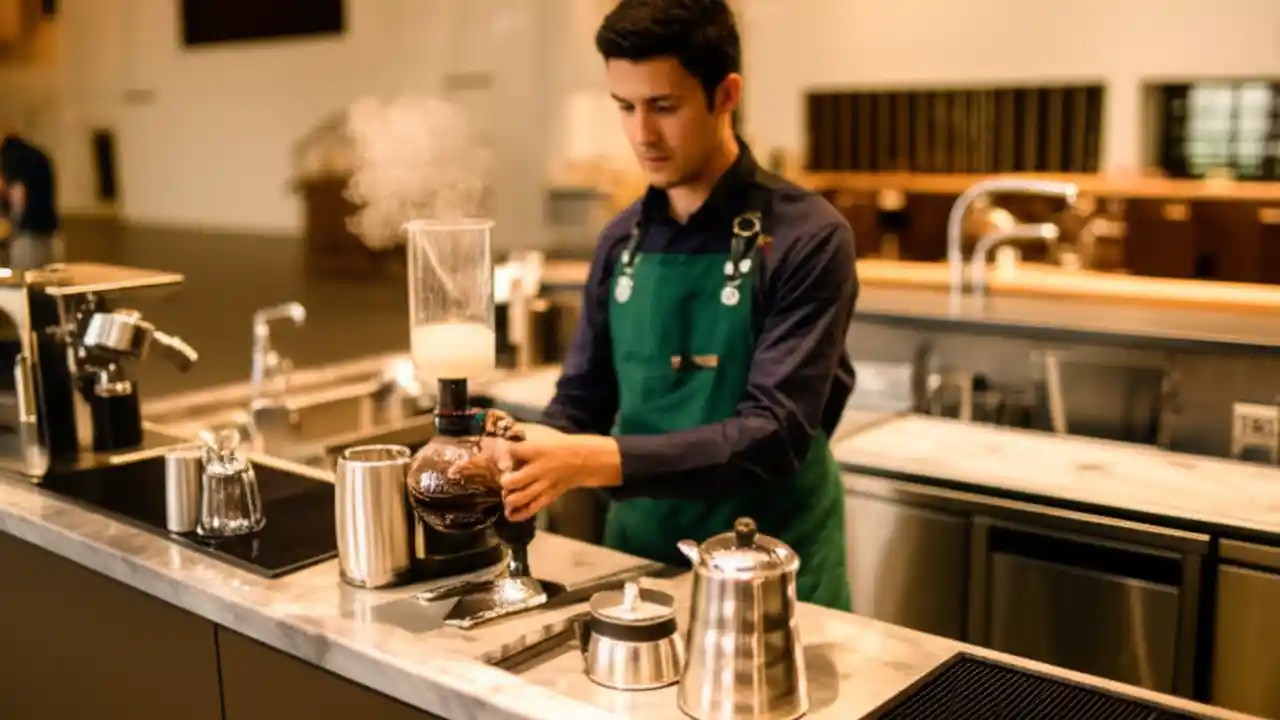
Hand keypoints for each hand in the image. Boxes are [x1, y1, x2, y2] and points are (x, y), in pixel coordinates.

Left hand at [500, 426, 621, 521]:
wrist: (584, 459)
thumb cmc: (561, 446)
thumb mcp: (544, 437)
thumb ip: (524, 441)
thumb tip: (506, 443)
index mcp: (538, 451)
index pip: (512, 451)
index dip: (505, 453)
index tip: (506, 453)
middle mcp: (540, 469)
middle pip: (514, 480)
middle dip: (505, 481)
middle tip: (505, 480)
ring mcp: (545, 484)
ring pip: (521, 497)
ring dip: (509, 498)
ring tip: (507, 495)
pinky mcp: (550, 495)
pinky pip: (533, 508)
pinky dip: (520, 513)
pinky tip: (510, 514)